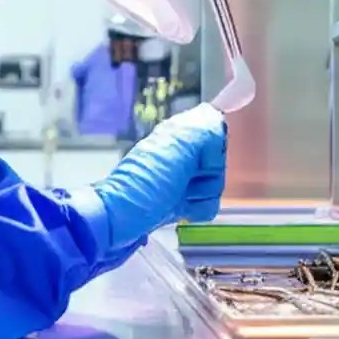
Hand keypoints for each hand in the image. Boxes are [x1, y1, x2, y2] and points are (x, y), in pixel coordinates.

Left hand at [94, 104, 226, 248]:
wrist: (119, 221)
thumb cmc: (146, 184)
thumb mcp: (176, 148)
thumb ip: (202, 129)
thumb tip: (218, 118)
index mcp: (179, 132)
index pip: (217, 132)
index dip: (214, 150)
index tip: (202, 162)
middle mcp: (181, 151)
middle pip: (218, 161)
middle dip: (209, 176)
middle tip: (186, 182)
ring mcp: (181, 177)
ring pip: (215, 183)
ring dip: (201, 195)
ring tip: (179, 198)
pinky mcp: (180, 201)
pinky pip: (207, 203)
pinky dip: (198, 209)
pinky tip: (181, 210)